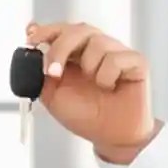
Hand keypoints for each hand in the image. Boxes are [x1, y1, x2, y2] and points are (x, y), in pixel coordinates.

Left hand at [26, 21, 157, 162]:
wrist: (110, 136)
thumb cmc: (87, 116)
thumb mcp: (53, 97)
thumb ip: (41, 76)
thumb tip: (31, 58)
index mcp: (76, 54)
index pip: (61, 31)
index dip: (47, 31)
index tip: (32, 41)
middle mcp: (96, 49)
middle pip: (78, 30)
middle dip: (61, 49)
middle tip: (54, 72)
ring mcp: (117, 53)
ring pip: (97, 42)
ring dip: (89, 68)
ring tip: (95, 86)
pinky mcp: (135, 61)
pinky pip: (116, 58)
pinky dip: (107, 77)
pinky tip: (111, 88)